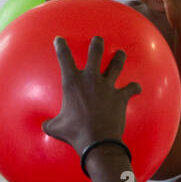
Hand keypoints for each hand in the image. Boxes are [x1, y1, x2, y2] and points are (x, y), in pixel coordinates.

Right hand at [42, 36, 140, 155]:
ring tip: (121, 53)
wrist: (98, 142)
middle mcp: (91, 79)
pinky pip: (130, 88)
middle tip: (98, 39)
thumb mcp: (56, 128)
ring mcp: (107, 86)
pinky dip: (134, 88)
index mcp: (72, 83)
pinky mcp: (120, 96)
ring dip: (119, 58)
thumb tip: (43, 126)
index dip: (61, 46)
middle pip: (95, 53)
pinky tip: (137, 87)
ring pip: (116, 65)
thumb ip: (49, 123)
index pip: (64, 58)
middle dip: (97, 44)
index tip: (60, 39)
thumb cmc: (75, 133)